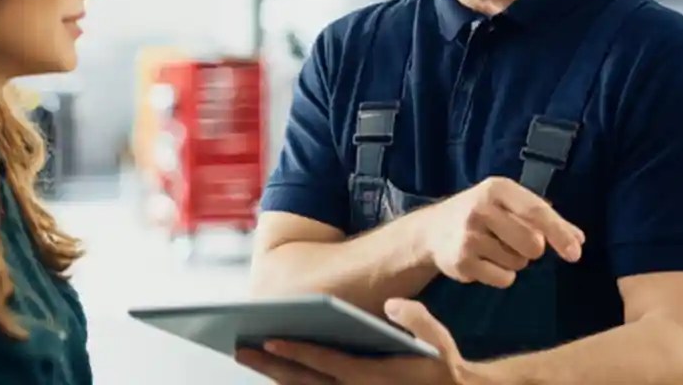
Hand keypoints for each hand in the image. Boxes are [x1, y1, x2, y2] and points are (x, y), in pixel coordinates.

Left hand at [235, 298, 494, 384]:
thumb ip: (415, 319)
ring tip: (248, 354)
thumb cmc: (442, 366)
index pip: (327, 363)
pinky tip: (271, 365)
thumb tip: (391, 305)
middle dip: (271, 364)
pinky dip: (290, 380)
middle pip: (303, 381)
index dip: (297, 351)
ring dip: (274, 374)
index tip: (270, 337)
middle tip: (241, 347)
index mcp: (374, 377)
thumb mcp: (437, 338)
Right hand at [420, 176, 583, 288]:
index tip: (575, 253)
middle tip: (517, 243)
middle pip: (532, 243)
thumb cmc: (482, 214)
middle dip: (533, 250)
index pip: (536, 211)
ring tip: (493, 248)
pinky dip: (501, 275)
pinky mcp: (461, 262)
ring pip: (518, 263)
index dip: (559, 233)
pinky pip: (503, 279)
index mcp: (497, 188)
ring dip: (514, 261)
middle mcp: (481, 209)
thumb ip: (545, 218)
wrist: (432, 230)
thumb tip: (579, 240)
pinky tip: (484, 262)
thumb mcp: (510, 204)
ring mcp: (469, 236)